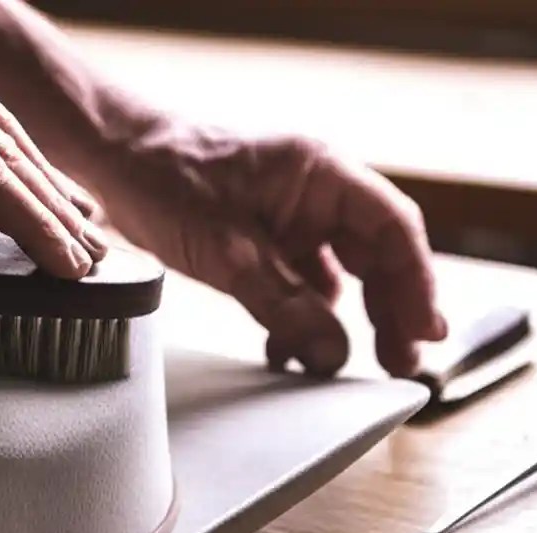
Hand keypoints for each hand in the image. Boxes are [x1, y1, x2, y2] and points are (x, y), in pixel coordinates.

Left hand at [101, 124, 447, 376]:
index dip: (418, 283)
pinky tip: (288, 353)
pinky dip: (298, 320)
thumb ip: (284, 304)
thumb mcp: (226, 250)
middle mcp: (314, 193)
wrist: (110, 158)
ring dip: (342, 323)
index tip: (425, 332)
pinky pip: (298, 285)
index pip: (393, 229)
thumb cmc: (164, 178)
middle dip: (389, 311)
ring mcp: (289, 217)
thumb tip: (333, 356)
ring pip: (339, 276)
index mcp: (320, 173)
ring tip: (342, 369)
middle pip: (376, 256)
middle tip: (399, 363)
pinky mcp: (262, 240)